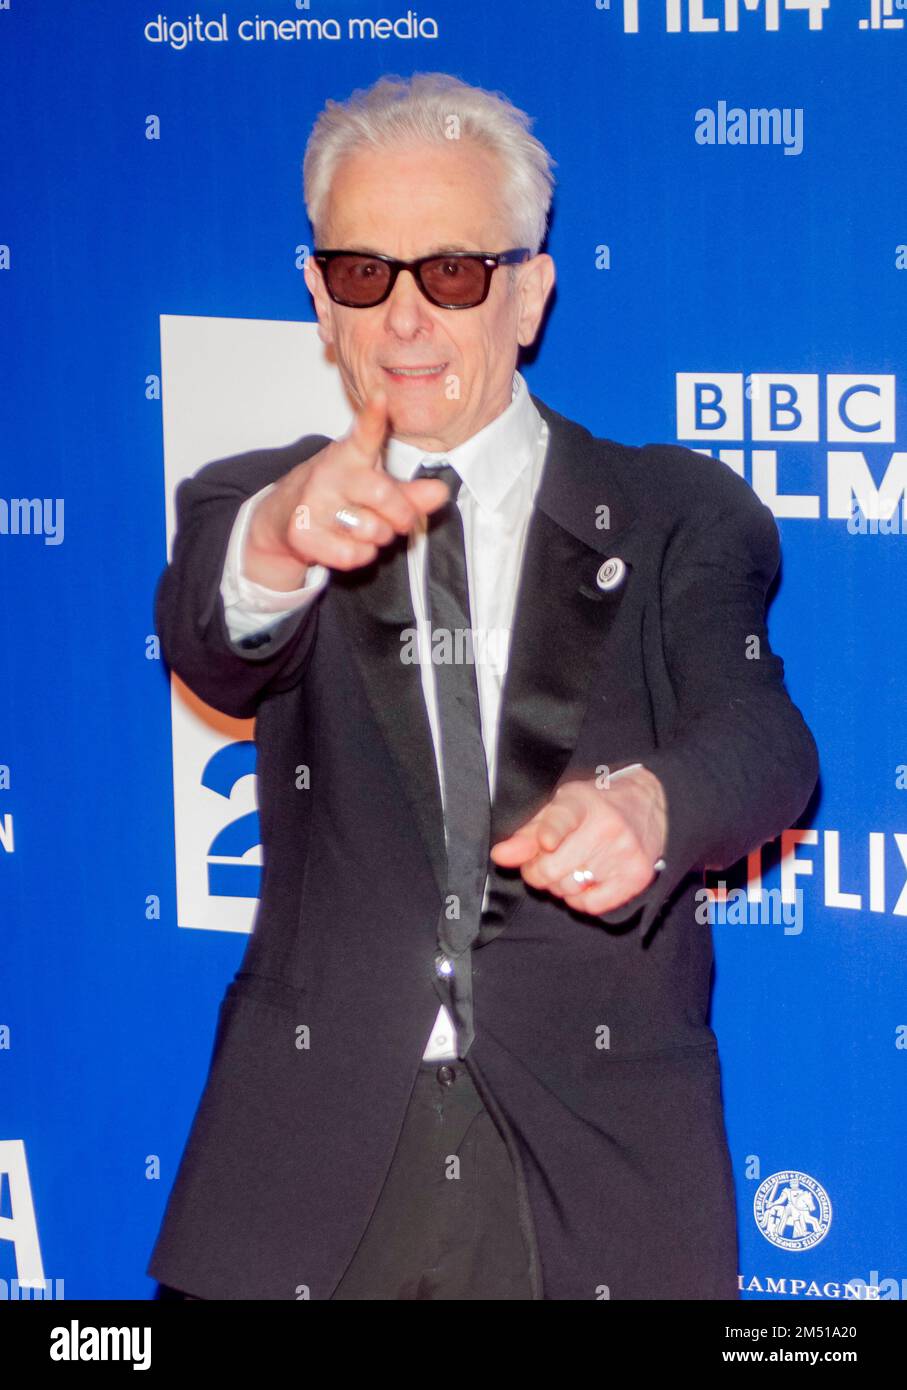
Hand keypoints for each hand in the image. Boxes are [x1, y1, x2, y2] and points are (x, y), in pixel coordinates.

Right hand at [243, 392, 450, 589]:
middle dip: (402, 516)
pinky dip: (359, 556)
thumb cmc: (338, 496)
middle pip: (384, 495)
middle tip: (398, 520)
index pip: (365, 434)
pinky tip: (344, 543)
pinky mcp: (301, 532)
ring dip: (378, 539)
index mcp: (349, 454)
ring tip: (361, 528)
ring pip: (372, 531)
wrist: (282, 519)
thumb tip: (440, 493)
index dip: (374, 417)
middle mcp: (329, 473)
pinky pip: (353, 555)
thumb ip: (410, 492)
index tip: (381, 397)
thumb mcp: (373, 486)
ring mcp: (313, 502)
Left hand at [489, 768, 666, 916]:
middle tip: (545, 863)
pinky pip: (592, 905)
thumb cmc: (594, 808)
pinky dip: (581, 900)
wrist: (647, 805)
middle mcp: (606, 825)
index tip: (546, 841)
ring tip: (571, 867)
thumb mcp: (558, 809)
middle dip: (539, 872)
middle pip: (553, 869)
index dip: (552, 832)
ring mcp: (624, 851)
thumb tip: (501, 857)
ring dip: (560, 886)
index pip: (563, 818)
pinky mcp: (637, 875)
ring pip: (569, 889)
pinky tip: (587, 881)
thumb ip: (527, 834)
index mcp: (580, 802)